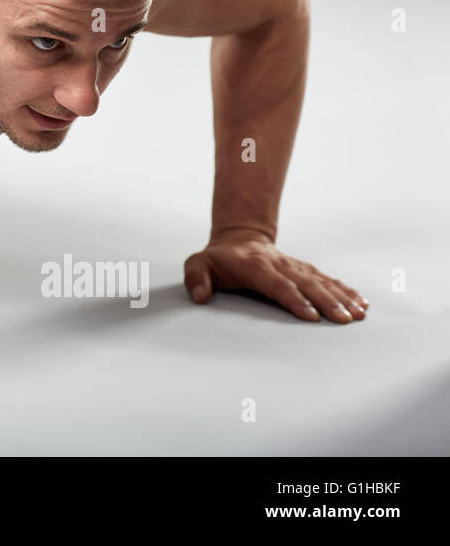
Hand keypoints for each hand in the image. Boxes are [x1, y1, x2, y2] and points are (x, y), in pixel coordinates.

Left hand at [184, 227, 368, 322]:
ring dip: (341, 297)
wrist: (239, 238)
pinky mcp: (305, 269)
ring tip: (360, 313)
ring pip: (321, 281)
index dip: (294, 299)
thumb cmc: (217, 260)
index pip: (277, 284)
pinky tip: (362, 303)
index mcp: (254, 266)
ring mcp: (295, 266)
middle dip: (327, 302)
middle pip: (306, 284)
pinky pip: (328, 279)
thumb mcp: (198, 264)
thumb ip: (196, 278)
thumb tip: (200, 297)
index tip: (311, 316)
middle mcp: (280, 265)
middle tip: (345, 320)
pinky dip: (345, 290)